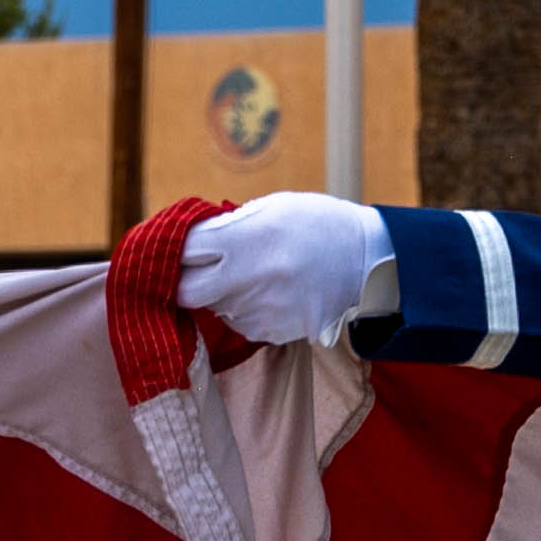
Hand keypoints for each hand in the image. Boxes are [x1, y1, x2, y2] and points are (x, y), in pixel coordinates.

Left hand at [177, 190, 392, 344]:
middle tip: (199, 271)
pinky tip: (273, 292)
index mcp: (243, 240)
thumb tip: (185, 243)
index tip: (176, 250)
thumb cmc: (315, 225)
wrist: (367, 260)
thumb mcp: (271, 208)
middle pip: (186, 292)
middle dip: (186, 282)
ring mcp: (260, 310)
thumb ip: (227, 227)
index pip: (182, 253)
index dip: (174, 251)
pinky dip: (247, 309)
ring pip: (216, 308)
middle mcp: (247, 279)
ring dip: (223, 294)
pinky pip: (242, 323)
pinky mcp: (273, 332)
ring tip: (257, 274)